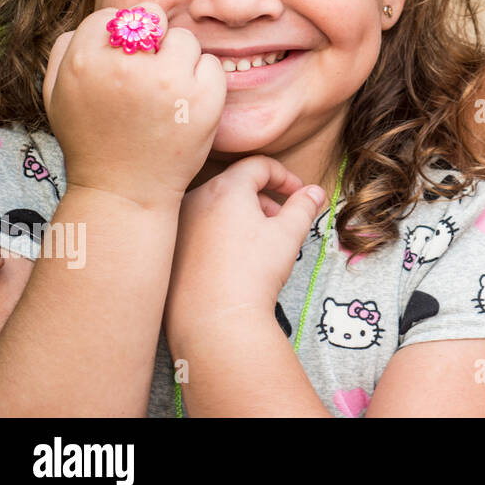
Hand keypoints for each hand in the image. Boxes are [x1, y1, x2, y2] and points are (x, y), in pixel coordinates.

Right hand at [43, 3, 225, 209]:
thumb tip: (101, 21)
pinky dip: (204, 80)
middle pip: (152, 18)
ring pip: (185, 39)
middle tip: (150, 72)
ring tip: (168, 92)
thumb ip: (67, 50)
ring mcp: (169, 82)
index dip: (123, 34)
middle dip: (153, 40)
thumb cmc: (92, 140)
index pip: (113, 15)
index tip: (128, 59)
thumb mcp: (57, 94)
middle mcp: (127, 68)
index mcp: (86, 63)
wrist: (125, 191)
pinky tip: (188, 103)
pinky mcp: (204, 98)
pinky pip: (211, 64)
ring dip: (180, 60)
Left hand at [164, 155, 324, 344]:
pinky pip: (199, 227)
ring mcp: (178, 223)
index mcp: (226, 188)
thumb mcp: (290, 234)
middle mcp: (196, 198)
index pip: (259, 165)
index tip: (300, 195)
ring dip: (243, 215)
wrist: (215, 320)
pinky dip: (220, 232)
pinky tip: (233, 259)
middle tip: (282, 222)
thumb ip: (304, 206)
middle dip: (265, 198)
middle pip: (237, 184)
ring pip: (217, 206)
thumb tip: (314, 192)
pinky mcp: (170, 247)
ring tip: (259, 242)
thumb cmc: (253, 273)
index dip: (286, 176)